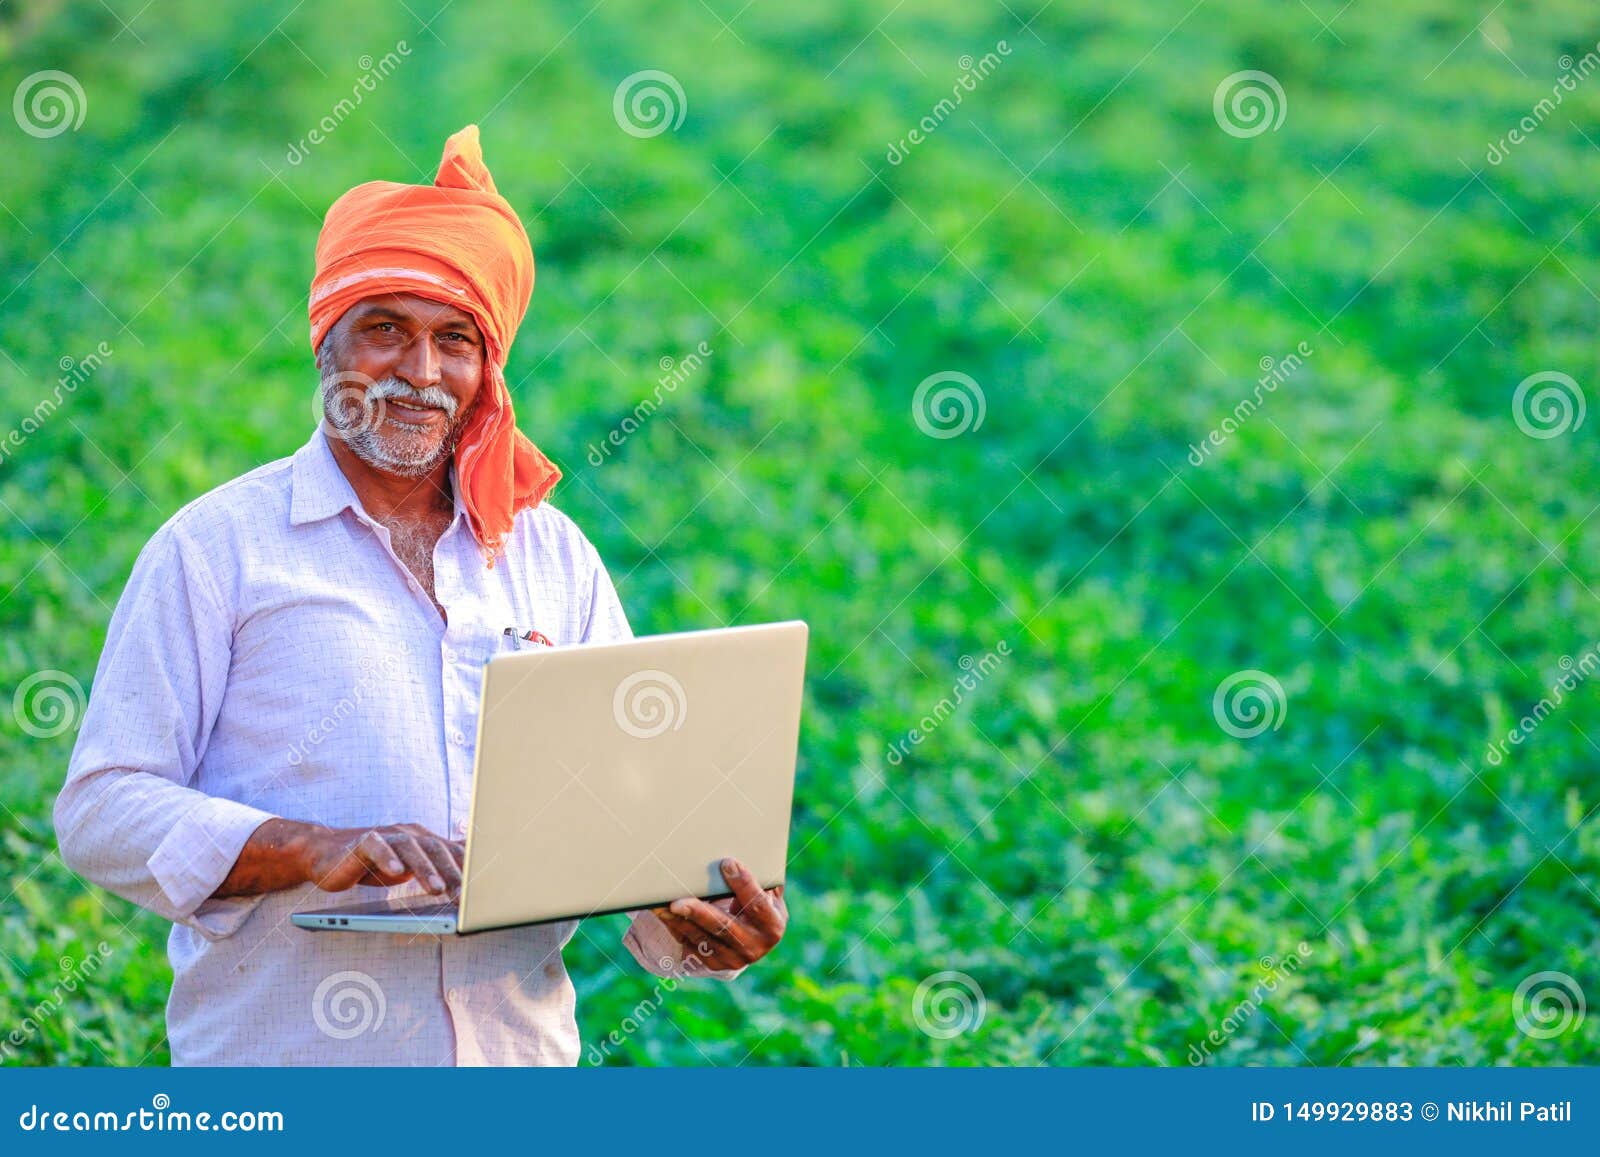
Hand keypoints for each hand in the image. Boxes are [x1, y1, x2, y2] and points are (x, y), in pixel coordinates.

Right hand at [305, 822, 464, 895]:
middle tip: (464, 897)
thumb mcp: (411, 866)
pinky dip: (387, 857)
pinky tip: (396, 871)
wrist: (328, 855)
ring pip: (410, 847)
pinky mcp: (361, 842)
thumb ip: (437, 866)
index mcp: (424, 840)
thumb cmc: (375, 863)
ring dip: (425, 868)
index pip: (451, 852)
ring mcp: (386, 836)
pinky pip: (376, 846)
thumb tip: (469, 876)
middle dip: (452, 873)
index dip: (468, 869)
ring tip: (437, 889)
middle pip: (435, 849)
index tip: (484, 889)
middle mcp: (409, 834)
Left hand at [652, 858, 786, 970]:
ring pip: (701, 938)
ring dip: (678, 921)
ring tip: (659, 904)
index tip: (726, 862)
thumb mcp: (769, 891)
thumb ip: (763, 876)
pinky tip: (663, 914)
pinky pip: (690, 945)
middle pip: (724, 927)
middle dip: (699, 913)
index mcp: (773, 925)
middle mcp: (755, 946)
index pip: (757, 904)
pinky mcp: (714, 964)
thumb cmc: (759, 902)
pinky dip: (675, 928)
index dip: (743, 884)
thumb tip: (748, 849)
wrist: (756, 937)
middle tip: (676, 901)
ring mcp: (734, 958)